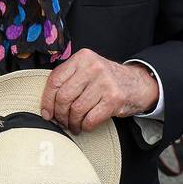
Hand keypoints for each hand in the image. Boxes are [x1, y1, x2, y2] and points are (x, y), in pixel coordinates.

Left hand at [40, 48, 158, 134]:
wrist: (136, 83)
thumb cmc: (106, 79)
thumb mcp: (87, 69)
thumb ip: (69, 78)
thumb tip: (47, 105)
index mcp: (82, 57)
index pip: (55, 80)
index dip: (46, 100)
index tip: (47, 113)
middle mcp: (93, 67)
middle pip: (64, 97)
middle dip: (60, 114)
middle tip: (61, 121)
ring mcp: (104, 82)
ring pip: (76, 110)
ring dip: (72, 123)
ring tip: (74, 125)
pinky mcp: (113, 98)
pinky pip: (90, 119)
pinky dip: (85, 126)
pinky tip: (85, 125)